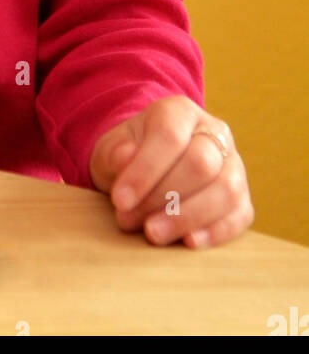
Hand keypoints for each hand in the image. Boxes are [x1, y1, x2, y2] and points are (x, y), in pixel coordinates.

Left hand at [89, 96, 253, 249]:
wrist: (146, 169)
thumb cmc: (127, 157)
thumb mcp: (110, 150)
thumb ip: (114, 153)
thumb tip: (125, 158)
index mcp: (179, 112)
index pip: (170, 136)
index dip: (145, 170)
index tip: (119, 200)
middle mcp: (214, 133)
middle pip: (201, 163)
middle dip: (163, 197)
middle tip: (129, 220)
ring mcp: (233, 165)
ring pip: (225, 190)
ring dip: (187, 217)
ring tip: (153, 234)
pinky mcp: (242, 198)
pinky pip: (240, 215)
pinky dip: (215, 232)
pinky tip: (188, 242)